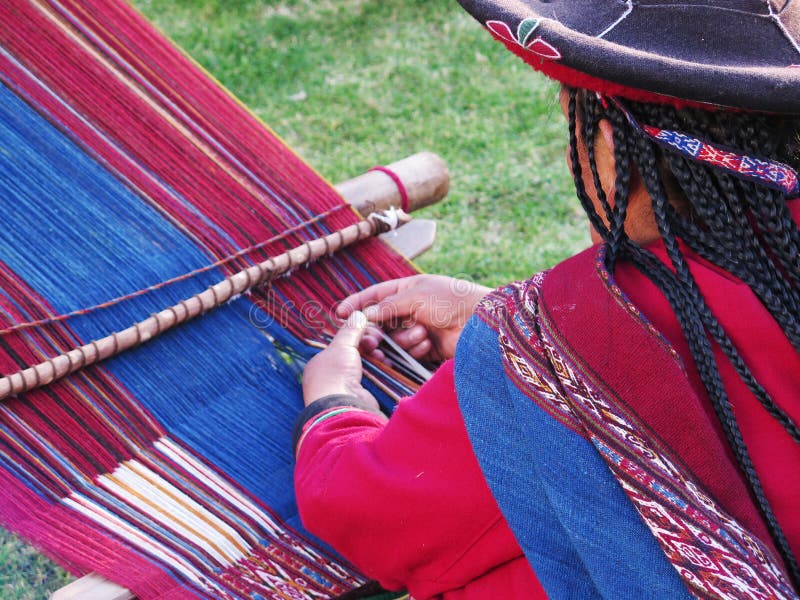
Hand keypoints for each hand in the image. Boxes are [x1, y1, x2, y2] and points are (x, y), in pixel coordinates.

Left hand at [302, 311, 378, 408]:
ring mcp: (345, 387)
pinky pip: (371, 378)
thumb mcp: (341, 346)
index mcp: (320, 362)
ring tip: (381, 353)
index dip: (356, 334)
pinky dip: (378, 369)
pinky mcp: (359, 396)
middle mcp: (330, 375)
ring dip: (375, 356)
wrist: (342, 409)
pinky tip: (386, 363)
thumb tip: (357, 313)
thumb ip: (350, 330)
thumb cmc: (335, 376)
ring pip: (364, 365)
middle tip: (378, 341)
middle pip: (354, 353)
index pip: (341, 342)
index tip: (369, 329)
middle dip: (367, 344)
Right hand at [336, 275, 490, 362]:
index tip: (339, 313)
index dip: (357, 303)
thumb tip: (365, 314)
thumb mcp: (416, 296)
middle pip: (381, 323)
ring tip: (422, 333)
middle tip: (372, 339)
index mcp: (408, 290)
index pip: (375, 296)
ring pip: (394, 340)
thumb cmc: (451, 299)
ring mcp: (418, 329)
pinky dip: (415, 349)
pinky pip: (408, 352)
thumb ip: (388, 306)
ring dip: (405, 339)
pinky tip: (428, 343)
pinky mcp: (426, 349)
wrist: (480, 322)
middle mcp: (410, 310)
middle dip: (377, 331)